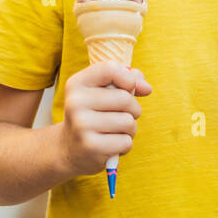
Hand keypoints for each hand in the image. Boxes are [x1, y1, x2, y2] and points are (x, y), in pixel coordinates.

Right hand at [58, 62, 151, 176]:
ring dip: (129, 129)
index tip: (127, 88)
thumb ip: (128, 80)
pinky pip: (126, 142)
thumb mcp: (104, 91)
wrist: (70, 148)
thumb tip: (147, 88)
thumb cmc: (94, 114)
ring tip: (115, 131)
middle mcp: (75, 102)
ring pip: (128, 122)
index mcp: (77, 84)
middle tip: (120, 115)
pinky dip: (124, 145)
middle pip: (125, 98)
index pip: (110, 69)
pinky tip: (110, 145)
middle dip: (133, 109)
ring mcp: (81, 125)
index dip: (128, 79)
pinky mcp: (91, 147)